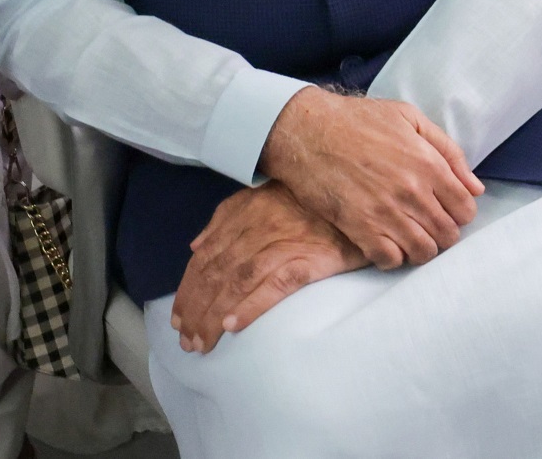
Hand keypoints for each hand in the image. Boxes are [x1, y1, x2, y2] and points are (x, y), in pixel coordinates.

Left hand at [170, 183, 364, 353]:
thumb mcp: (264, 197)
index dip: (187, 291)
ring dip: (213, 316)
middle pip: (216, 275)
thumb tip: (196, 245)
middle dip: (195, 311)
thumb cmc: (312, 202)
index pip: (205, 258)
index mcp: (244, 214)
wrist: (364, 199)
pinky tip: (233, 326)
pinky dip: (251, 306)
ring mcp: (285, 243)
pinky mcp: (311, 259)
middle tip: (187, 341)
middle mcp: (259, 228)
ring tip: (203, 343)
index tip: (177, 319)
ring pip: (237, 283)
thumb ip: (228, 217)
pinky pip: (275, 285)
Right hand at [257, 88, 481, 268]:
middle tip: (430, 226)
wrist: (307, 131)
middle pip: (447, 234)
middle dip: (444, 233)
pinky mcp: (358, 227)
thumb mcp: (412, 119)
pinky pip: (389, 259)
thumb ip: (449, 151)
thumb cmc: (359, 120)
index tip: (449, 210)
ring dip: (422, 249)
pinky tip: (389, 245)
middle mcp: (412, 192)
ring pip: (423, 251)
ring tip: (413, 238)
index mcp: (429, 164)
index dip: (461, 213)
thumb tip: (475, 187)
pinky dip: (393, 258)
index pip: (466, 208)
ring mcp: (385, 212)